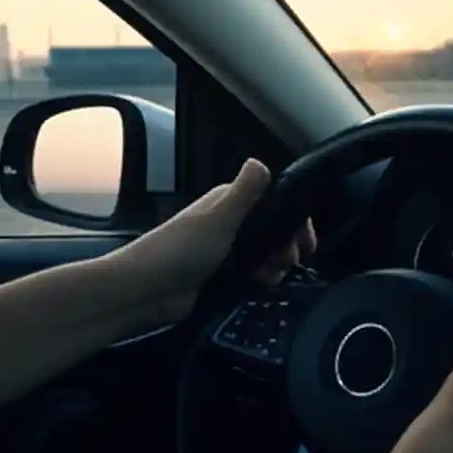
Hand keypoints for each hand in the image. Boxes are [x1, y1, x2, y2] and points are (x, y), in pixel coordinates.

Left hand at [107, 158, 316, 324]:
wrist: (146, 291)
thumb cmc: (181, 249)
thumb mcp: (218, 217)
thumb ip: (244, 192)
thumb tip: (260, 161)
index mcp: (227, 203)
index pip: (273, 205)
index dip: (293, 222)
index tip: (306, 243)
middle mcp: (227, 224)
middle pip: (272, 233)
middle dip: (286, 247)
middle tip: (285, 262)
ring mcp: (224, 252)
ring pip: (264, 256)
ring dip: (274, 267)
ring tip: (268, 276)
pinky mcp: (220, 278)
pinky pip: (251, 276)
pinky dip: (259, 281)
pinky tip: (258, 286)